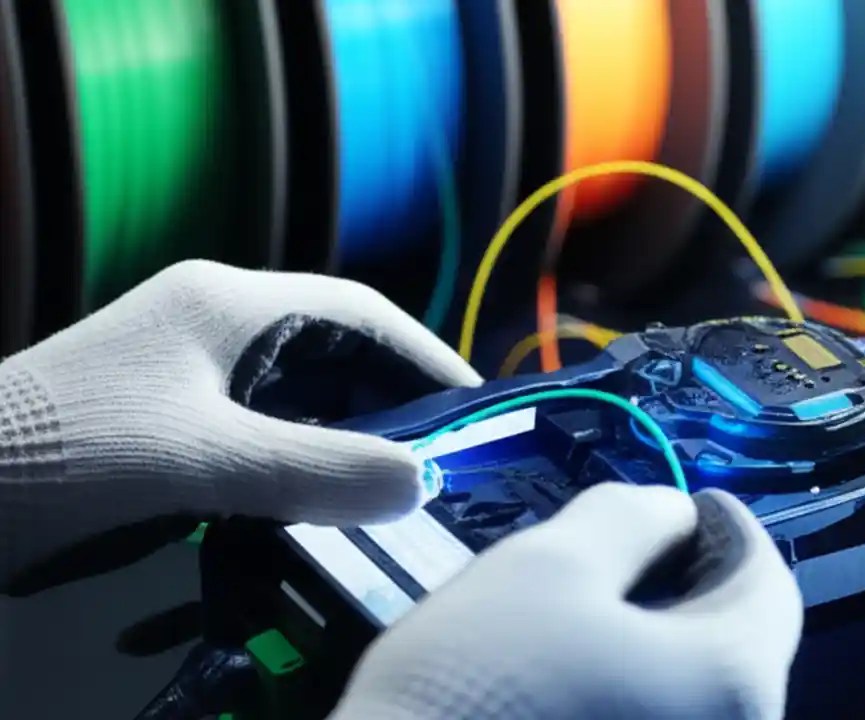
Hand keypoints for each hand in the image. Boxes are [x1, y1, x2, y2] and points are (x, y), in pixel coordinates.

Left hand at [0, 260, 480, 592]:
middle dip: (392, 398)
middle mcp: (211, 319)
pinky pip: (258, 421)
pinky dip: (300, 452)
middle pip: (332, 348)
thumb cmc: (71, 452)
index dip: (424, 354)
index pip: (358, 312)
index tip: (472, 404)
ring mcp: (183, 362)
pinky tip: (320, 493)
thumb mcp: (204, 463)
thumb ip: (317, 470)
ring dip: (346, 429)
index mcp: (226, 302)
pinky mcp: (163, 407)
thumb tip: (419, 482)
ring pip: (295, 390)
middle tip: (443, 454)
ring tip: (395, 480)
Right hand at [328, 483, 803, 719]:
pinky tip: (584, 676)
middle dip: (697, 583)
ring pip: (700, 694)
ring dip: (667, 641)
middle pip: (738, 644)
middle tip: (642, 545)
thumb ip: (629, 517)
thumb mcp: (548, 566)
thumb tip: (673, 513)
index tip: (693, 500)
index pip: (767, 582)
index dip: (731, 527)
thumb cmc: (477, 685)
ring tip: (602, 609)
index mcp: (734, 680)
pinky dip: (645, 694)